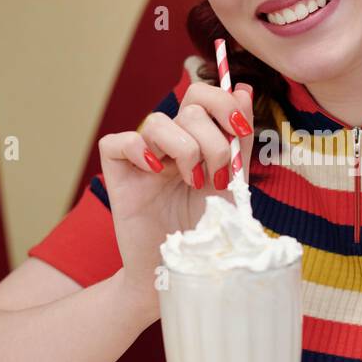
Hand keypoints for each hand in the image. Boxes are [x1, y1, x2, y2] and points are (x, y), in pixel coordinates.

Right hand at [99, 80, 254, 320]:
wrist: (183, 273)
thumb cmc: (208, 233)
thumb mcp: (234, 183)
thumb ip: (239, 139)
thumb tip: (244, 88)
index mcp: (198, 140)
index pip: (204, 96)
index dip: (224, 102)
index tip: (240, 130)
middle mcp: (170, 143)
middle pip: (189, 105)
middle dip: (214, 138)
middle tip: (219, 175)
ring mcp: (143, 157)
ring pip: (157, 120)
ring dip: (186, 150)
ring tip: (193, 183)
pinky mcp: (118, 175)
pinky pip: (117, 141)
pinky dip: (138, 150)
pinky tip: (157, 174)